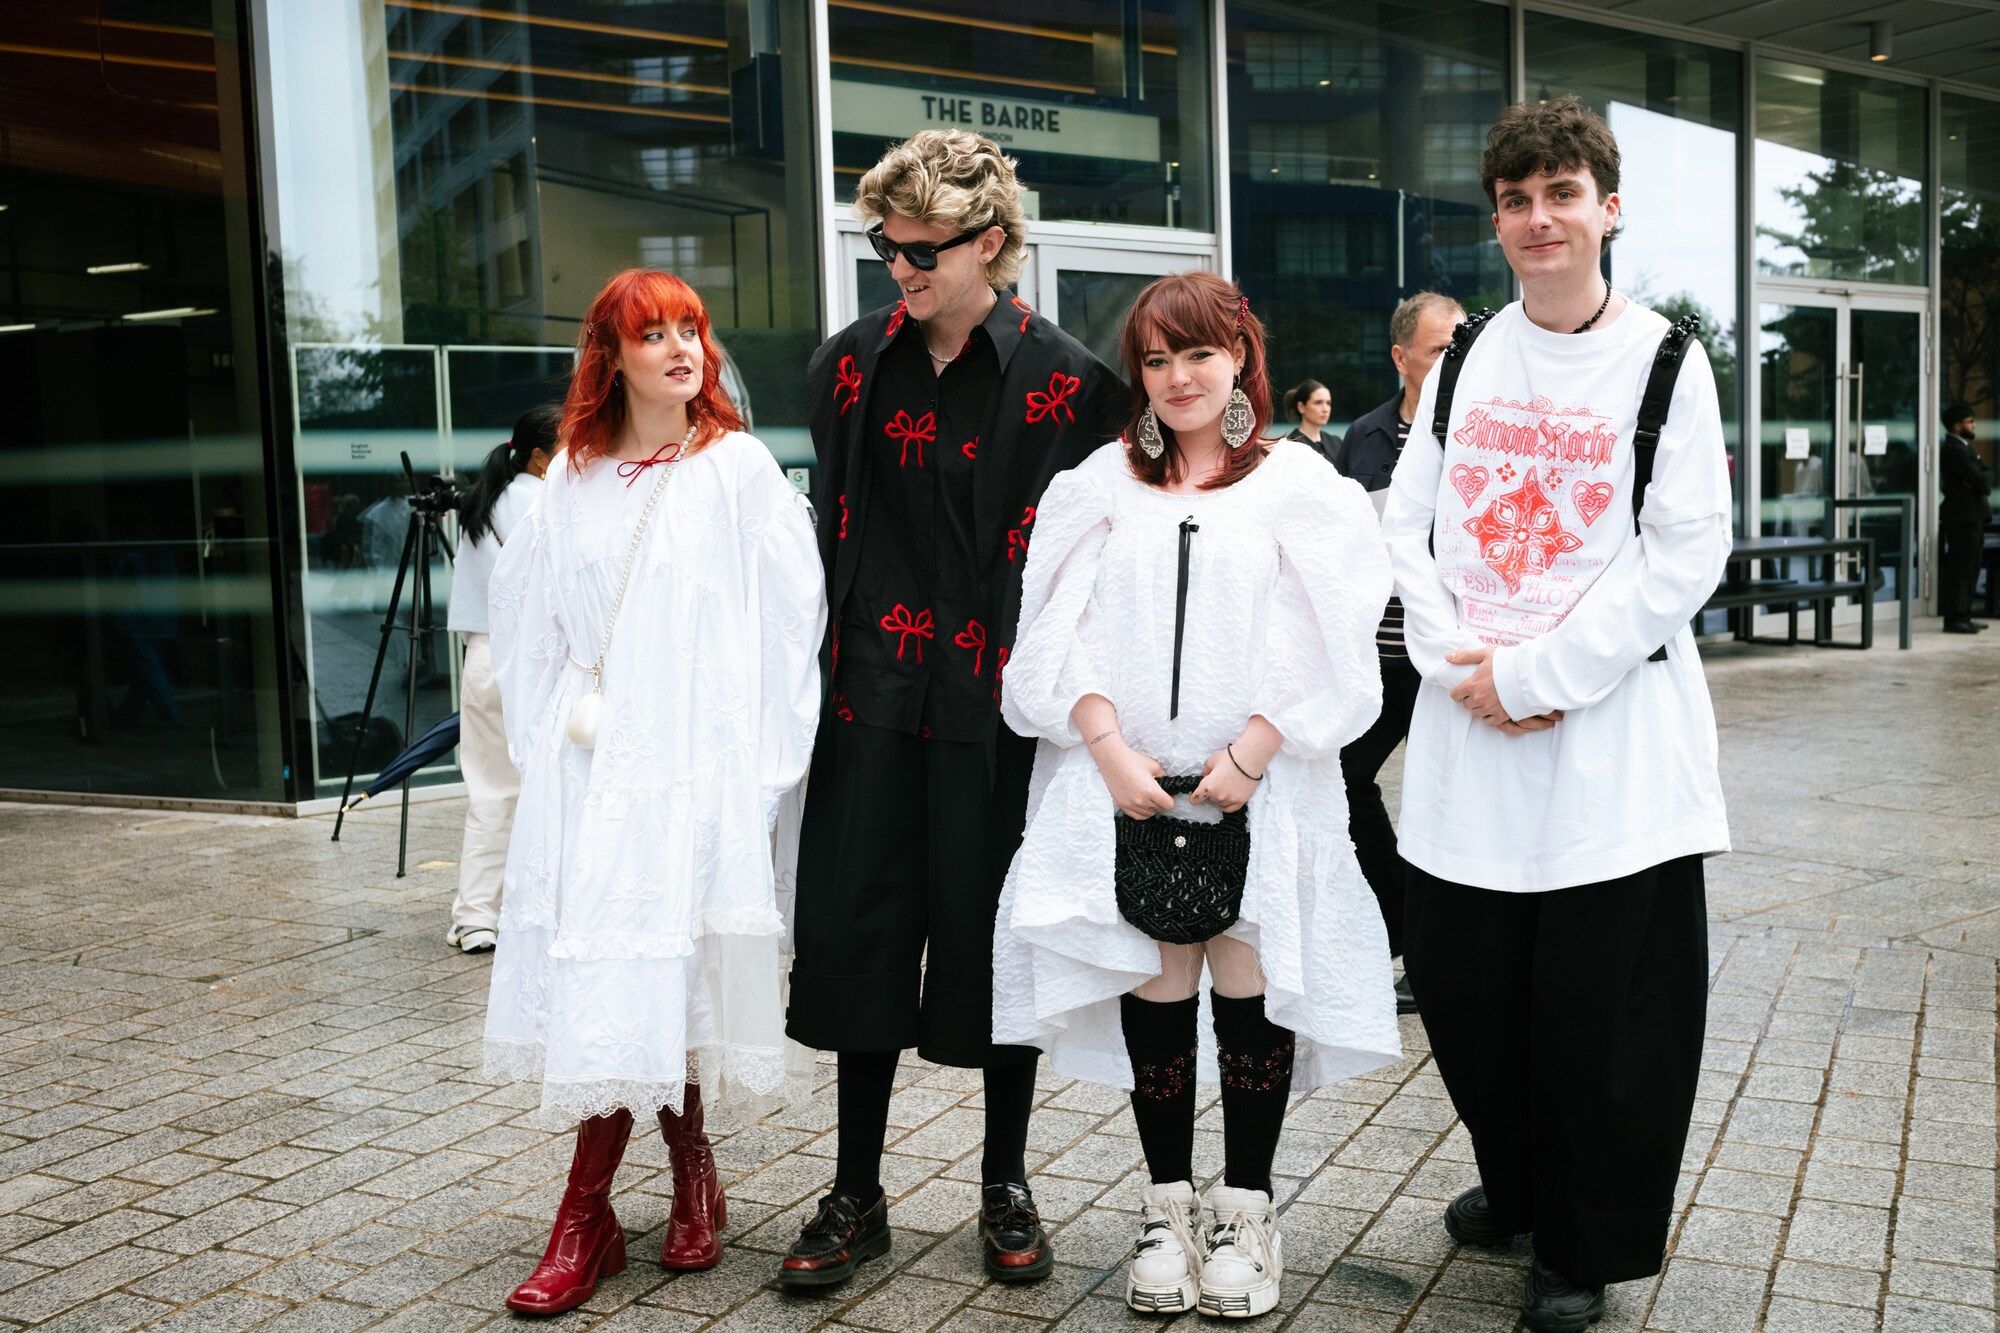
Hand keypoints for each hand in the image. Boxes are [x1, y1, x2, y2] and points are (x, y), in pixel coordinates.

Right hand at [1092, 738, 1173, 818]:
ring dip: (1152, 807)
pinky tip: (1142, 804)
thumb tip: (1168, 786)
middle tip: (1158, 793)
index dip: (1170, 799)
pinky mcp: (1122, 806)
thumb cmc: (1133, 760)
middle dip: (1161, 802)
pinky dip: (1143, 812)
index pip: (1168, 805)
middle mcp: (1141, 801)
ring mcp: (1130, 805)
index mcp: (1151, 791)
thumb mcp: (1154, 766)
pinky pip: (1137, 816)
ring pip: (1149, 814)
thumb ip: (1164, 777)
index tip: (1168, 794)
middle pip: (1159, 809)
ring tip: (1149, 797)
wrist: (1112, 760)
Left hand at [1191, 747, 1257, 811]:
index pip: (1195, 799)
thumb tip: (1203, 777)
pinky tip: (1227, 798)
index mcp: (1208, 786)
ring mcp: (1230, 800)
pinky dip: (1226, 805)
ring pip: (1219, 803)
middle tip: (1217, 782)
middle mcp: (1218, 796)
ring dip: (1219, 798)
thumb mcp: (1211, 762)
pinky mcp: (1240, 801)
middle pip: (1209, 800)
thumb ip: (1205, 772)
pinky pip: (1229, 809)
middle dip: (1210, 793)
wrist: (1250, 758)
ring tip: (1225, 786)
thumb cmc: (1230, 758)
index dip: (1194, 797)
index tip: (1195, 796)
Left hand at [1447, 647, 1561, 733]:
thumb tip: (1447, 657)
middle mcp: (1478, 699)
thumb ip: (1465, 656)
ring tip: (1487, 699)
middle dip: (1470, 699)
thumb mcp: (1485, 654)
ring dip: (1479, 708)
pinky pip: (1489, 721)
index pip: (1455, 695)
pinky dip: (1489, 717)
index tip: (1464, 690)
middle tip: (1479, 692)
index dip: (1458, 693)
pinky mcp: (1501, 716)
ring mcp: (1489, 708)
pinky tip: (1493, 709)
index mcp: (1471, 685)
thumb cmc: (1507, 663)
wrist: (1528, 675)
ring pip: (1476, 713)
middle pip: (1466, 704)